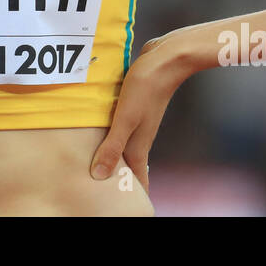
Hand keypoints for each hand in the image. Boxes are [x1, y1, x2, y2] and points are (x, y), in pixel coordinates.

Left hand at [89, 34, 187, 193]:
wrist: (166, 59)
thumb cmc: (145, 88)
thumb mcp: (124, 119)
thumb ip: (112, 146)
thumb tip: (99, 175)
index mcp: (139, 145)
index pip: (137, 178)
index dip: (132, 193)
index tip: (123, 206)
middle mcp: (141, 136)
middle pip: (130, 164)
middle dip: (120, 178)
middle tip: (107, 189)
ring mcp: (140, 121)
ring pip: (126, 145)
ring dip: (116, 156)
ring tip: (100, 165)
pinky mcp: (136, 106)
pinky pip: (123, 128)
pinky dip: (114, 136)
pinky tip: (104, 132)